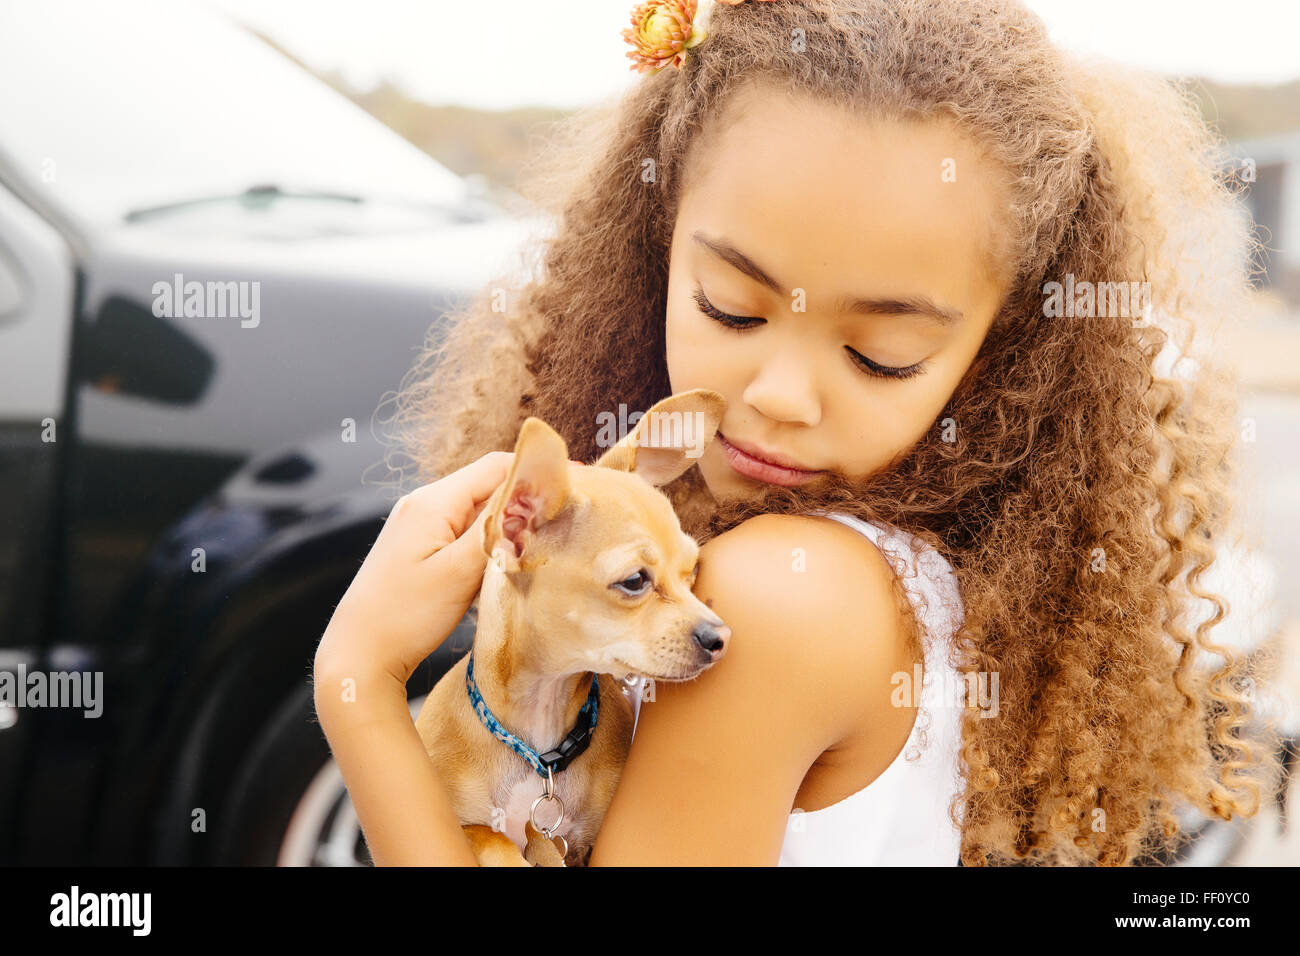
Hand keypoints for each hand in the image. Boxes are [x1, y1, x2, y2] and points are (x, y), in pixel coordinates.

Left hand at [315, 451, 581, 687]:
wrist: (357, 656)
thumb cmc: (404, 617)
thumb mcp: (458, 572)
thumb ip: (495, 529)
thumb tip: (531, 495)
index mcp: (433, 501)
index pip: (496, 466)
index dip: (537, 472)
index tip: (577, 486)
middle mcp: (423, 504)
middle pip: (489, 484)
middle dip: (527, 496)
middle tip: (568, 515)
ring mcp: (419, 525)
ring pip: (478, 509)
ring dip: (510, 520)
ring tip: (545, 537)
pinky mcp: (420, 548)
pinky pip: (464, 530)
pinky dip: (491, 538)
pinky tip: (508, 558)